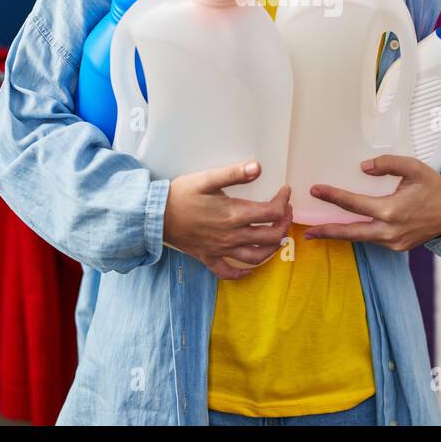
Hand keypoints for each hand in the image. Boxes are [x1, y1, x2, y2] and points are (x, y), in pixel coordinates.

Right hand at [162, 161, 292, 279]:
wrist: (155, 215)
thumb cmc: (181, 194)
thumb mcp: (207, 179)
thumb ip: (234, 174)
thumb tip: (258, 168)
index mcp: (234, 215)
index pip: (272, 212)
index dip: (284, 201)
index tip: (285, 191)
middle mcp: (232, 236)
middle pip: (271, 237)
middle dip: (284, 224)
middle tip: (285, 211)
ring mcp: (221, 249)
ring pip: (256, 257)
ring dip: (272, 248)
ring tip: (276, 235)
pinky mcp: (209, 257)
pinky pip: (229, 272)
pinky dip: (242, 273)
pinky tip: (251, 268)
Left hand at [303, 155, 440, 251]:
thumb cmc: (433, 185)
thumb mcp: (413, 167)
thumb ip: (387, 163)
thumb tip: (363, 168)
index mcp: (391, 210)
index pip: (354, 204)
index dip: (333, 196)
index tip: (316, 190)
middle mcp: (390, 230)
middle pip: (351, 233)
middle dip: (327, 232)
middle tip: (306, 232)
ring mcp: (395, 242)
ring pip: (362, 239)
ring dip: (341, 235)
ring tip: (320, 231)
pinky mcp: (399, 247)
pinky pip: (375, 240)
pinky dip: (361, 234)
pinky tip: (348, 229)